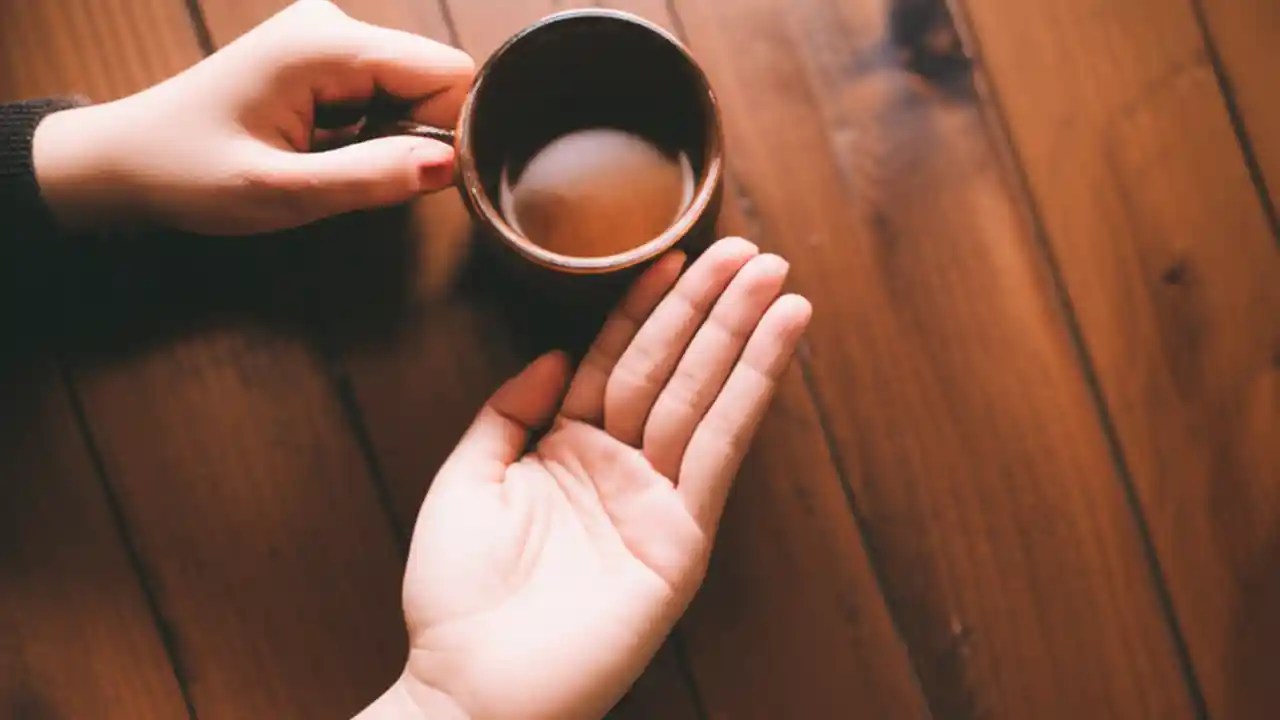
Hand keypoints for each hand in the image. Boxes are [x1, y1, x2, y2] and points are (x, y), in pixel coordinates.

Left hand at [32, 0, 472, 233]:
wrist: (125, 161)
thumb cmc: (189, 174)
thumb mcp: (281, 192)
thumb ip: (368, 178)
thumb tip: (449, 166)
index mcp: (325, 43)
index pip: (447, 71)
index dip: (446, 130)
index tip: (404, 176)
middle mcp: (331, 25)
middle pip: (432, 78)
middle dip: (415, 137)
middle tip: (352, 175)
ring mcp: (325, 38)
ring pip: (411, 90)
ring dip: (389, 139)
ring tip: (326, 164)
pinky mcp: (320, 58)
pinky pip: (382, 95)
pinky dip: (368, 134)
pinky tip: (320, 152)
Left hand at [363, 238, 811, 718]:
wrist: (470, 683)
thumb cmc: (455, 592)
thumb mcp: (466, 477)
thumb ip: (509, 410)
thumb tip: (556, 354)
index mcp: (565, 449)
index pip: (614, 361)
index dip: (644, 308)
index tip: (673, 256)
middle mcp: (618, 467)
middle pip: (669, 368)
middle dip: (709, 308)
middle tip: (749, 252)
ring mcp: (656, 500)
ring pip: (704, 397)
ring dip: (743, 336)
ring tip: (780, 279)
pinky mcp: (684, 537)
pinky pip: (722, 448)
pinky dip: (754, 390)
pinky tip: (782, 340)